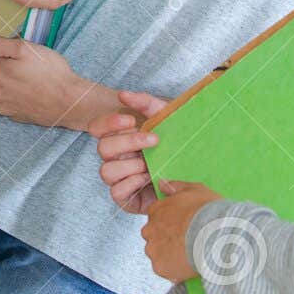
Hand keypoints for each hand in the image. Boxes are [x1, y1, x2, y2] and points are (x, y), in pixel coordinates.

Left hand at [0, 36, 111, 129]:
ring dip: (11, 81)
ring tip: (32, 79)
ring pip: (1, 87)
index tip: (19, 50)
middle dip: (6, 65)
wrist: (68, 102)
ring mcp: (4, 106)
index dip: (3, 49)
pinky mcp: (15, 116)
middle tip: (29, 64)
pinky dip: (17, 95)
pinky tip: (32, 92)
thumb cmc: (50, 73)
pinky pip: (10, 101)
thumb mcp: (26, 47)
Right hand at [87, 91, 168, 213]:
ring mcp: (119, 179)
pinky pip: (117, 191)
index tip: (131, 121)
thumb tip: (123, 95)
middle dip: (128, 142)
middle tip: (154, 140)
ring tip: (150, 164)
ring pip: (106, 171)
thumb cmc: (176, 143)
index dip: (108, 123)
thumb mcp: (165, 118)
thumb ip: (146, 103)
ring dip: (130, 165)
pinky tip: (148, 178)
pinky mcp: (126, 199)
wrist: (196, 170)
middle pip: (103, 148)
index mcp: (120, 138)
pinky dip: (132, 183)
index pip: (97, 128)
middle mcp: (116, 158)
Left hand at [142, 180, 224, 283]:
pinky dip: (174, 269)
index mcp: (156, 210)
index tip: (182, 227)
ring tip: (189, 253)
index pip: (155, 217)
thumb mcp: (195, 189)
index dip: (170, 223)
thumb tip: (162, 184)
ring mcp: (153, 250)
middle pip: (154, 236)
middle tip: (185, 241)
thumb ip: (176, 186)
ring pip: (158, 253)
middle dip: (166, 239)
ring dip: (169, 254)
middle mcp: (150, 230)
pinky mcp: (160, 267)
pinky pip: (165, 269)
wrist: (216, 236)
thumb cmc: (208, 211)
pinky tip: (188, 264)